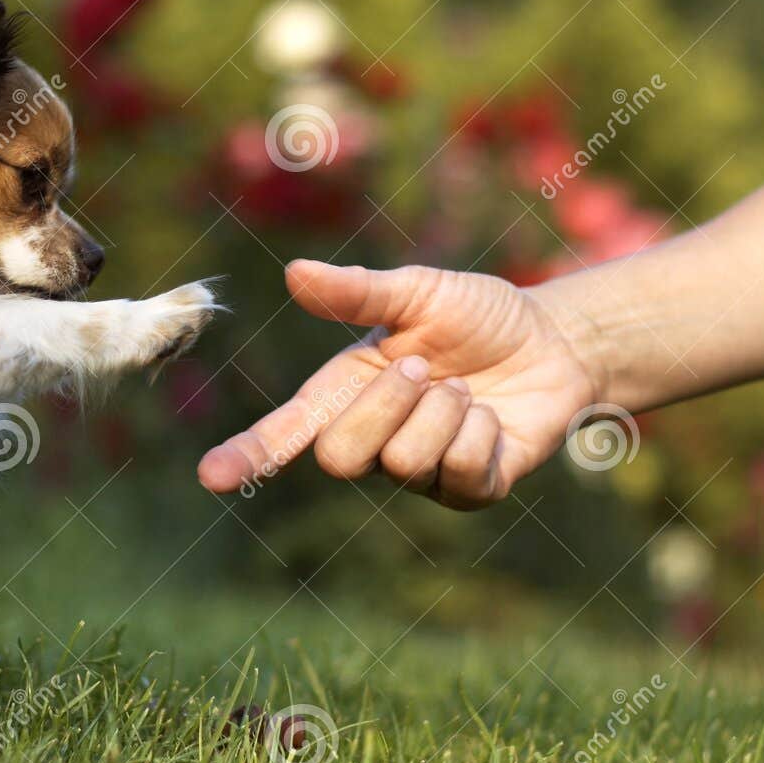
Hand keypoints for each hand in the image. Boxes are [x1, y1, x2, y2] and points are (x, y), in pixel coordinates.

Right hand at [196, 259, 603, 508]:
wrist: (553, 341)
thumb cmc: (476, 315)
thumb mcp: (418, 292)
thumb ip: (358, 292)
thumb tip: (294, 273)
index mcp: (345, 391)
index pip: (285, 432)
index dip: (247, 454)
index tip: (211, 476)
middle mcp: (373, 438)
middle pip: (340, 455)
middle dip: (385, 403)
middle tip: (424, 367)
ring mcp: (418, 471)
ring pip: (403, 462)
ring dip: (442, 411)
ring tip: (462, 388)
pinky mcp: (468, 489)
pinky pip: (458, 473)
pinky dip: (479, 431)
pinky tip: (490, 416)